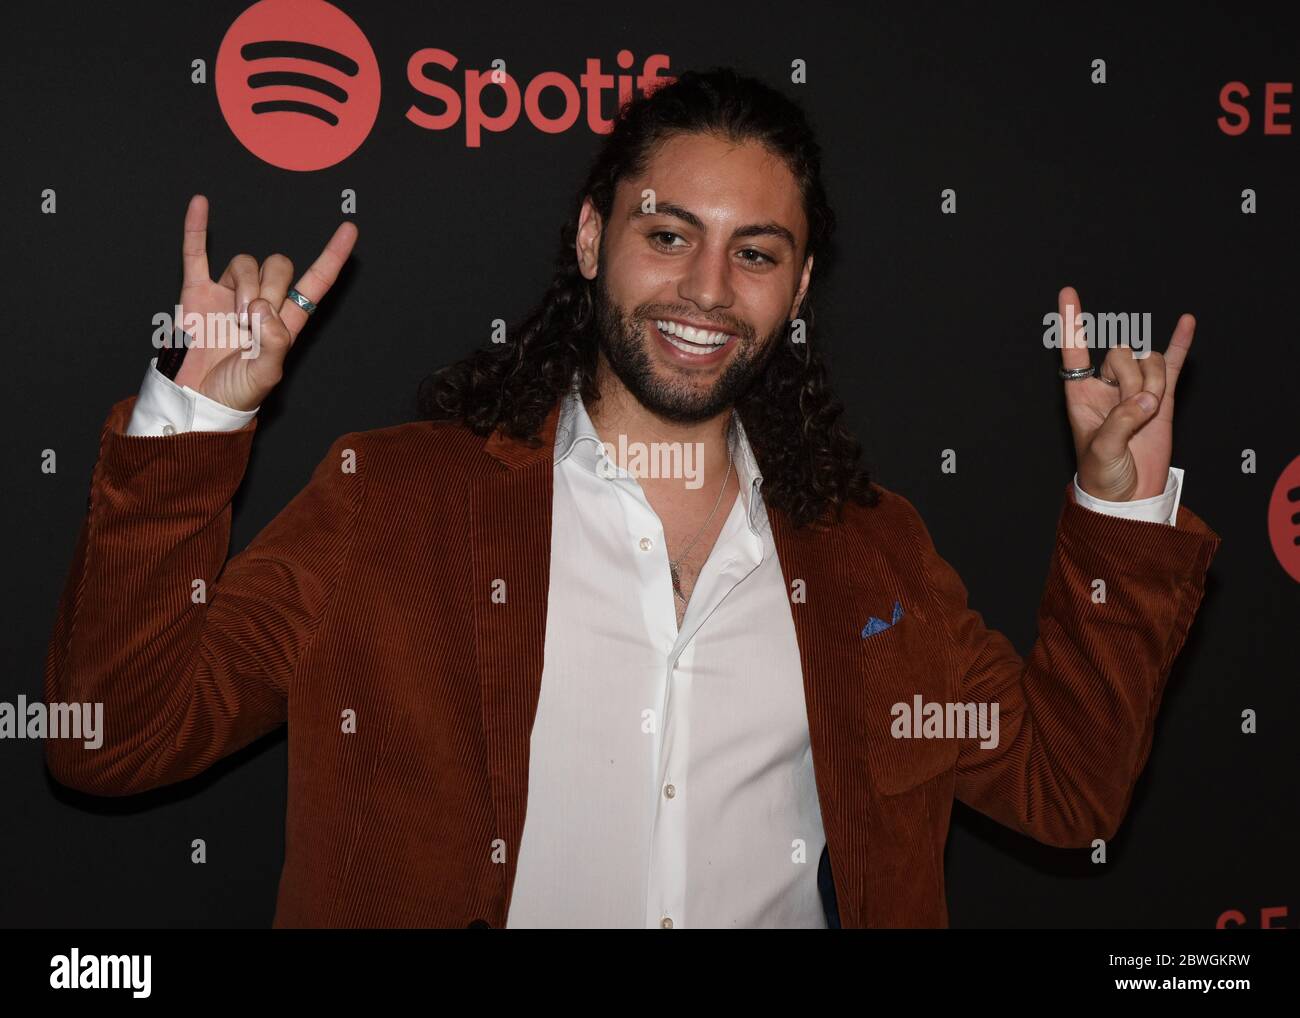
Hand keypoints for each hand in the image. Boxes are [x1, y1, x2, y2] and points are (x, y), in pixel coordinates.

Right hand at [171, 194, 357, 409]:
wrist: (197, 398)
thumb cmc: (235, 391)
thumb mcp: (265, 376)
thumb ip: (273, 344)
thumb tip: (264, 308)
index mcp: (286, 321)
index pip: (315, 282)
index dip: (332, 257)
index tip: (349, 230)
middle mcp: (261, 302)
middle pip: (279, 266)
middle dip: (271, 287)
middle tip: (255, 319)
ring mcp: (229, 294)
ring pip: (245, 262)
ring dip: (243, 283)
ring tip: (236, 316)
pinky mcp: (198, 292)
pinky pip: (197, 254)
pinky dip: (197, 229)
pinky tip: (200, 205)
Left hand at [1057, 285, 1195, 501]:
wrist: (1128, 495)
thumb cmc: (1102, 475)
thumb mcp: (1102, 450)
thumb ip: (1122, 421)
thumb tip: (1149, 399)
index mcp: (1082, 395)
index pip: (1074, 352)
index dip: (1072, 323)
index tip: (1068, 293)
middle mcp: (1107, 386)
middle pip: (1122, 356)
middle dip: (1131, 380)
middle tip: (1132, 411)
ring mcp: (1136, 388)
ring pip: (1148, 362)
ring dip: (1153, 383)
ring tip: (1147, 413)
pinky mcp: (1162, 396)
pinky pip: (1172, 364)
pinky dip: (1179, 344)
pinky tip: (1186, 322)